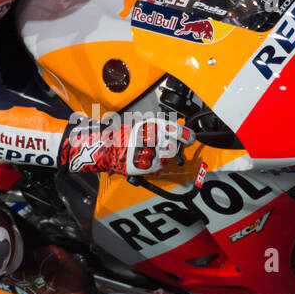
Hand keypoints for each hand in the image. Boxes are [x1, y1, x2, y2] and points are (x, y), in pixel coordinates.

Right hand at [60, 116, 192, 175]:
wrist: (103, 149)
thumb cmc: (120, 136)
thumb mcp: (139, 125)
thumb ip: (155, 128)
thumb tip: (174, 131)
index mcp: (151, 126)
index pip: (176, 131)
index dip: (187, 135)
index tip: (191, 138)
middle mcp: (151, 140)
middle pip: (173, 146)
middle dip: (171, 148)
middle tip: (166, 147)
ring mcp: (148, 154)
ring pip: (166, 158)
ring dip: (162, 157)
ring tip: (151, 153)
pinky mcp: (144, 166)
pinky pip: (158, 168)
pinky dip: (155, 166)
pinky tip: (147, 161)